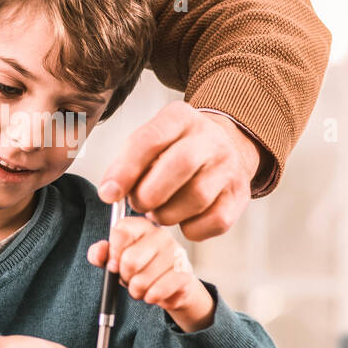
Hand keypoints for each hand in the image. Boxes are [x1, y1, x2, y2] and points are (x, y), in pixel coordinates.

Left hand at [88, 215, 214, 332]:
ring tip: (143, 286)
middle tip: (130, 278)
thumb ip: (101, 254)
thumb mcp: (116, 260)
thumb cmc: (143, 268)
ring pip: (141, 281)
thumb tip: (99, 252)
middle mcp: (160, 234)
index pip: (121, 231)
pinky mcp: (184, 274)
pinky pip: (157, 292)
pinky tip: (155, 293)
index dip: (113, 252)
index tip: (114, 262)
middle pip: (129, 261)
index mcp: (141, 226)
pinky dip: (150, 298)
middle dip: (124, 277)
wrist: (173, 285)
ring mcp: (175, 253)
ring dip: (137, 291)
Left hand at [97, 103, 259, 240]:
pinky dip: (191, 228)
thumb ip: (128, 162)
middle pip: (180, 165)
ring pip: (197, 197)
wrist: (224, 148)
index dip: (126, 170)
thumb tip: (110, 192)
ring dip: (167, 214)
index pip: (151, 139)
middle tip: (138, 204)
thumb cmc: (175, 150)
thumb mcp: (152, 141)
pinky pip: (214, 221)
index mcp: (181, 118)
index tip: (108, 194)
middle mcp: (210, 138)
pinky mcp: (240, 195)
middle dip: (149, 193)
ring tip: (158, 211)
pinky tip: (182, 219)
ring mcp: (230, 167)